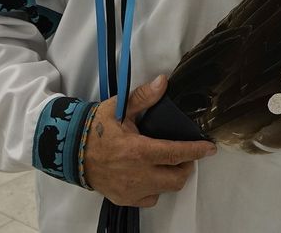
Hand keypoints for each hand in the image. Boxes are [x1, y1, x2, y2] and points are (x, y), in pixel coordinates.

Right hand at [84, 74, 216, 206]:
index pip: (177, 153)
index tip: (210, 148)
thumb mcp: (118, 109)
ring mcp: (132, 190)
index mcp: (139, 151)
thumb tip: (163, 81)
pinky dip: (156, 189)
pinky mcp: (124, 199)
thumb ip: (143, 97)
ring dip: (171, 177)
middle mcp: (138, 175)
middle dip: (186, 166)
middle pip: (177, 178)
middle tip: (184, 154)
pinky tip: (150, 176)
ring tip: (167, 163)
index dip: (197, 151)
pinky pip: (150, 199)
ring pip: (165, 189)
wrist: (71, 151)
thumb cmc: (95, 129)